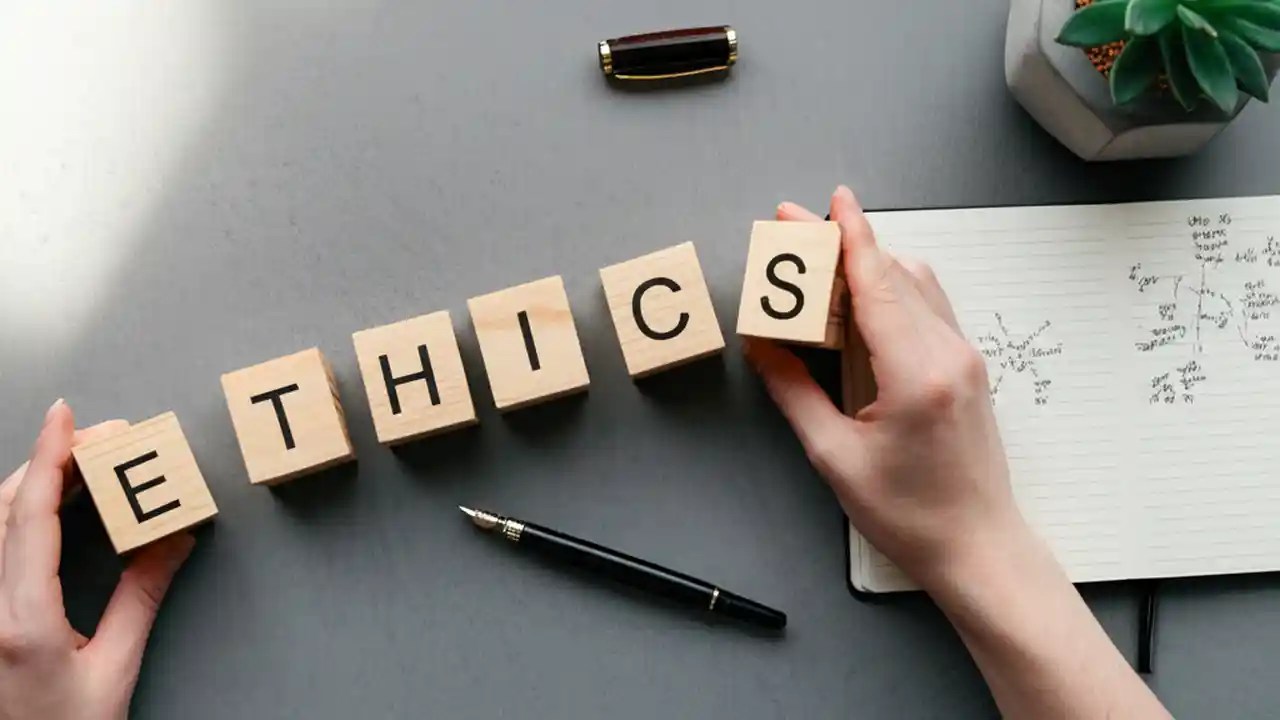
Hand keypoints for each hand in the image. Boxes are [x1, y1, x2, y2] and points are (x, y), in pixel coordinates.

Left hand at [0, 400, 193, 719]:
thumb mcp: (115, 669)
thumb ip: (142, 598)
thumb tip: (175, 537)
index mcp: (19, 621)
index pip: (29, 518)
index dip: (50, 459)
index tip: (67, 417)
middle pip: (3, 509)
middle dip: (50, 460)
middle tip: (102, 436)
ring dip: (34, 482)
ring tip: (84, 460)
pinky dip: (23, 512)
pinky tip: (52, 503)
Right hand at [748, 187, 1169, 718]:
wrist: (979, 547)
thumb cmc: (908, 515)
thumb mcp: (834, 456)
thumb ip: (794, 392)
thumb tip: (763, 347)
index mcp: (915, 373)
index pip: (878, 284)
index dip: (851, 237)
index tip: (832, 201)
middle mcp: (948, 353)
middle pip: (897, 274)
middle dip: (849, 245)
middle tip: (800, 231)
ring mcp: (965, 358)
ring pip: (918, 286)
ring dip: (873, 265)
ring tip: (824, 262)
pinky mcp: (968, 369)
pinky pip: (930, 309)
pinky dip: (894, 290)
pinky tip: (863, 299)